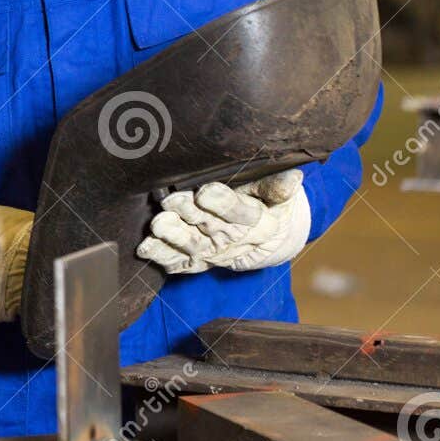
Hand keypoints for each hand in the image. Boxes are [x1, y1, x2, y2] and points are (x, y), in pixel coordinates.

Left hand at [136, 169, 309, 274]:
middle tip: (170, 203)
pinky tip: (147, 250)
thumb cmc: (273, 206)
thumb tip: (292, 179)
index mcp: (259, 221)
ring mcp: (216, 251)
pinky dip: (164, 258)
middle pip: (210, 226)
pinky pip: (182, 262)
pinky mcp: (202, 260)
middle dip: (188, 215)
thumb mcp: (282, 195)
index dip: (222, 203)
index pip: (240, 212)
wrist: (274, 239)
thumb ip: (278, 187)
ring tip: (157, 226)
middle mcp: (235, 238)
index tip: (205, 191)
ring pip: (193, 246)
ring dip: (173, 237)